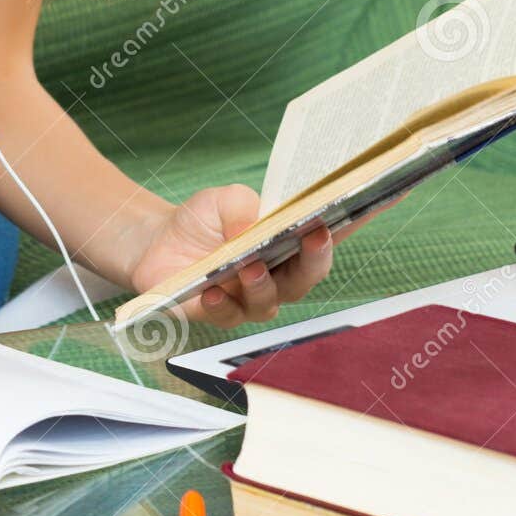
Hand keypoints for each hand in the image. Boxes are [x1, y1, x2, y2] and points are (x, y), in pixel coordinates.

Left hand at [129, 184, 337, 329]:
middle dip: (314, 259)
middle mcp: (277, 278)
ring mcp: (249, 300)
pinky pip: (228, 316)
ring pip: (270, 302)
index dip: (346, 230)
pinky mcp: (219, 314)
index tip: (356, 213)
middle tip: (314, 238)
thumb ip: (244, 205)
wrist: (159, 241)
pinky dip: (222, 303)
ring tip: (251, 267)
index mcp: (287, 247)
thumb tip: (256, 224)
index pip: (324, 241)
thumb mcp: (224, 199)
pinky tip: (213, 291)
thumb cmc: (204, 220)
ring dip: (263, 284)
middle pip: (307, 278)